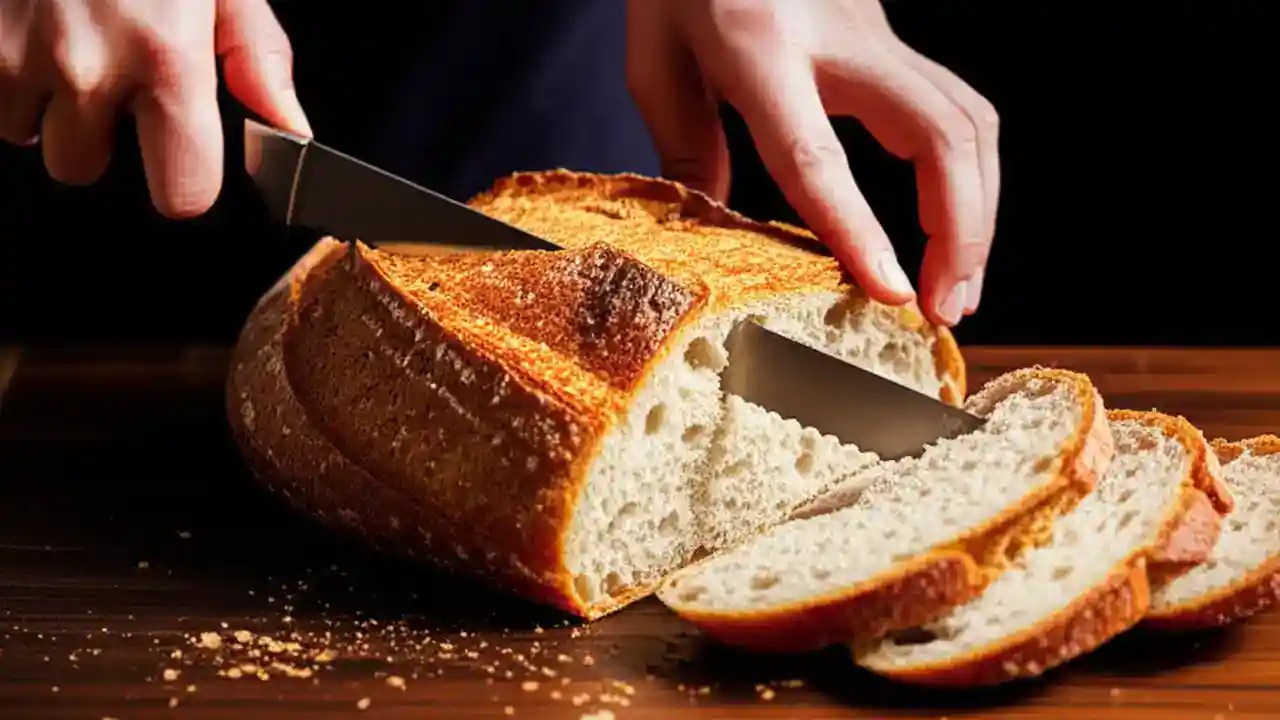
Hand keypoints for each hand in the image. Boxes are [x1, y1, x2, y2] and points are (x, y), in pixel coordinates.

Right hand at [0, 0, 311, 217]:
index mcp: (167, 61)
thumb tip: (289, 130)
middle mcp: (87, 68)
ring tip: (67, 39)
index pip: (183, 194)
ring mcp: (14, 53)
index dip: (182, 181)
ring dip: (43, 102)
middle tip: (110, 72)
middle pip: (84, 169)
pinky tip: (31, 26)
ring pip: (24, 135)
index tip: (180, 155)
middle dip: (97, 135)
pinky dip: (5, 71)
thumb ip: (256, 60)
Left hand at [627, 0, 998, 325]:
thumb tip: (720, 230)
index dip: (859, 229)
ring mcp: (878, 30)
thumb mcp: (656, 58)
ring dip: (978, 212)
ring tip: (956, 289)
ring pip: (967, 119)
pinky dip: (967, 178)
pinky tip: (950, 227)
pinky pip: (954, 109)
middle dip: (962, 232)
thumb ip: (688, 144)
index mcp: (759, 47)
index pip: (817, 155)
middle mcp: (840, 36)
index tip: (892, 294)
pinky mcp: (892, 36)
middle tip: (946, 311)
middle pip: (941, 133)